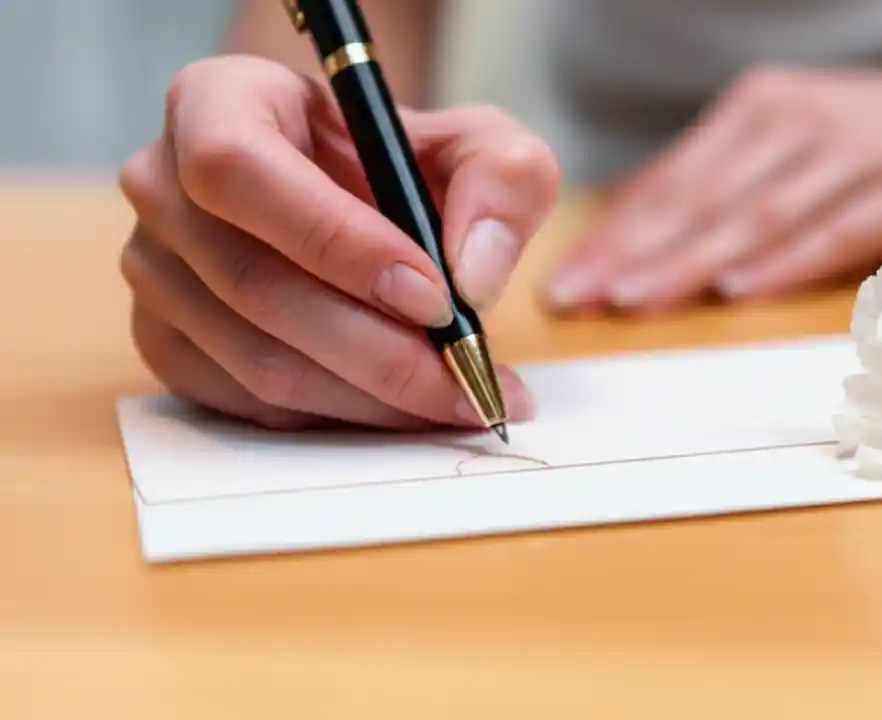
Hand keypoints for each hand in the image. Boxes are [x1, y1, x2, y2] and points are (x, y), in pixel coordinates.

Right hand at [120, 56, 559, 429]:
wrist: (357, 193)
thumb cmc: (407, 160)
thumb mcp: (479, 143)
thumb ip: (501, 182)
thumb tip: (472, 278)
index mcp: (214, 102)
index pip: (239, 169)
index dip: (336, 242)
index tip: (436, 298)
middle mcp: (162, 185)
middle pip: (254, 287)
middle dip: (382, 351)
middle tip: (470, 380)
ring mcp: (154, 273)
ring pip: (260, 363)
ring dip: (373, 398)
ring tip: (458, 400)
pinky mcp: (168, 346)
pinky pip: (253, 406)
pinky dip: (341, 418)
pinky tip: (404, 406)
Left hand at [544, 59, 881, 312]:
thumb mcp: (807, 139)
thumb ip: (733, 180)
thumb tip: (647, 231)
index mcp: (765, 107)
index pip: (674, 177)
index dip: (615, 231)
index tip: (564, 280)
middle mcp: (800, 120)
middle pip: (701, 196)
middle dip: (630, 251)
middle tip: (574, 298)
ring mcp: (857, 151)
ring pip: (757, 213)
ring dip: (690, 260)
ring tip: (635, 300)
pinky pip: (838, 229)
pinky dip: (786, 261)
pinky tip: (741, 290)